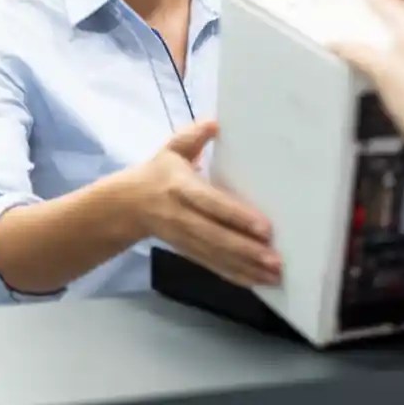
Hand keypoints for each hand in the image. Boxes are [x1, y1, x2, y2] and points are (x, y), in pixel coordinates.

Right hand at [134, 120, 281, 287]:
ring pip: (217, 257)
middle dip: (247, 251)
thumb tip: (215, 122)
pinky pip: (214, 267)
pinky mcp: (188, 252)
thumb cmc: (158, 172)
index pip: (212, 204)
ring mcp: (185, 238)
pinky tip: (259, 282)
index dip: (237, 216)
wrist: (126, 205)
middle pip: (217, 237)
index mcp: (180, 188)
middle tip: (277, 260)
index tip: (265, 227)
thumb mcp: (171, 148)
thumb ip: (193, 135)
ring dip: (247, 268)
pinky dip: (237, 276)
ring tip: (276, 275)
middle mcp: (182, 216)